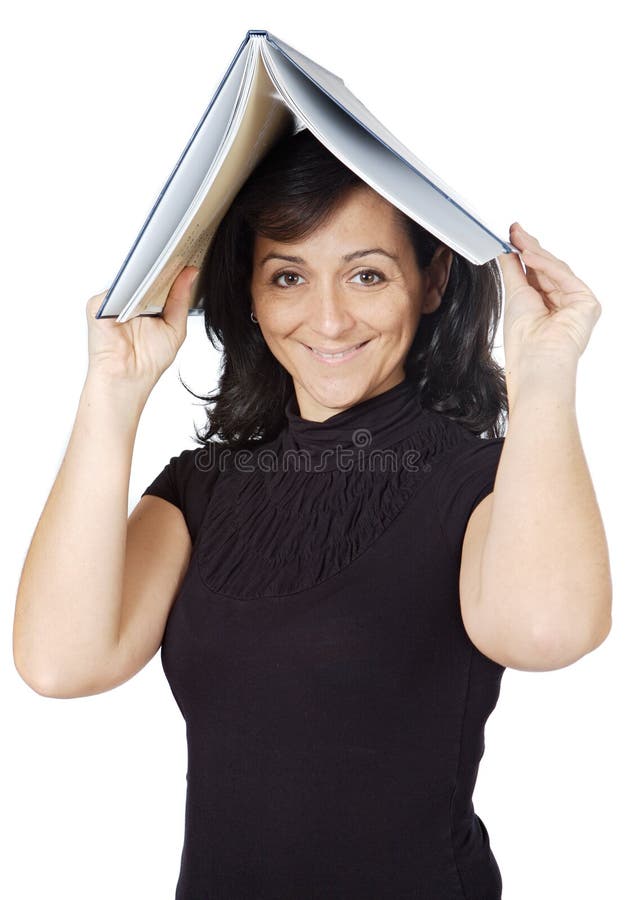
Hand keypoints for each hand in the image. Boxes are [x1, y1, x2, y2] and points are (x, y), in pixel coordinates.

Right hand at [85, 266, 198, 387]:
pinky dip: (127, 287)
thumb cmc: (149, 359)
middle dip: (160, 265)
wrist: (128, 378)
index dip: (171, 267)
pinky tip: (140, 287)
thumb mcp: (175, 327)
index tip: (187, 255)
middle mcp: (129, 300)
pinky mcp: (98, 305)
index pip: (158, 278)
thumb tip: (191, 273)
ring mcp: (112, 301)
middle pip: (143, 273)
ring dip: (144, 273)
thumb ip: (181, 299)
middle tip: (178, 253)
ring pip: (128, 278)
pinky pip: (114, 289)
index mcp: (147, 303)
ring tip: (163, 264)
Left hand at [497, 224, 601, 369]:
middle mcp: (562, 303)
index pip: (537, 272)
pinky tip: (528, 254)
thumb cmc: (523, 339)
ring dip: (535, 253)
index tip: (511, 235)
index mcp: (545, 305)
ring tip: (517, 240)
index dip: (524, 252)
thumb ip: (512, 269)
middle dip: (530, 248)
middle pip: (548, 268)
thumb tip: (506, 248)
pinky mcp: (587, 303)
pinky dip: (546, 265)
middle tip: (514, 231)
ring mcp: (576, 303)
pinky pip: (565, 277)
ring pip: (556, 270)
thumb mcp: (514, 294)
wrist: (535, 359)